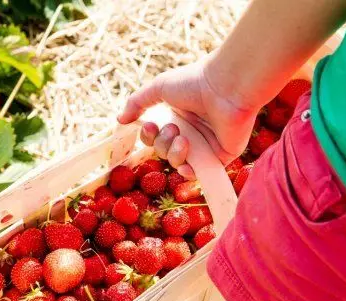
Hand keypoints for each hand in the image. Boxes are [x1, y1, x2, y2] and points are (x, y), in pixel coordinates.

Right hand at [118, 59, 257, 177]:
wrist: (226, 87)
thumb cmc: (194, 82)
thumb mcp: (159, 87)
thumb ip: (137, 102)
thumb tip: (120, 121)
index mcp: (178, 116)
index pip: (155, 136)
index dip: (148, 135)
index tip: (150, 125)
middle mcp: (190, 132)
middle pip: (163, 150)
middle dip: (162, 142)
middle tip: (173, 128)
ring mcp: (205, 145)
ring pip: (178, 162)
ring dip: (174, 153)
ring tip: (183, 138)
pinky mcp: (220, 156)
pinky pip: (198, 173)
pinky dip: (188, 171)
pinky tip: (186, 163)